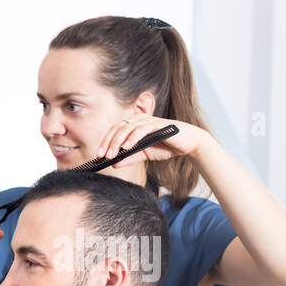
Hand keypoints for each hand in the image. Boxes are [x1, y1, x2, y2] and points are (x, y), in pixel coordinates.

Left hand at [96, 115, 210, 167]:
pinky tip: (127, 147)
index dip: (105, 141)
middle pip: (118, 128)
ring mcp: (148, 121)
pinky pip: (142, 129)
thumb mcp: (144, 154)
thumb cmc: (166, 146)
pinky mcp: (158, 124)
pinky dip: (133, 138)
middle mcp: (139, 120)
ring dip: (117, 142)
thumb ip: (130, 157)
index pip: (115, 131)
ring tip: (112, 154)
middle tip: (102, 156)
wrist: (187, 144)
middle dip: (108, 142)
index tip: (98, 155)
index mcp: (134, 126)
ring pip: (127, 128)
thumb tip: (114, 164)